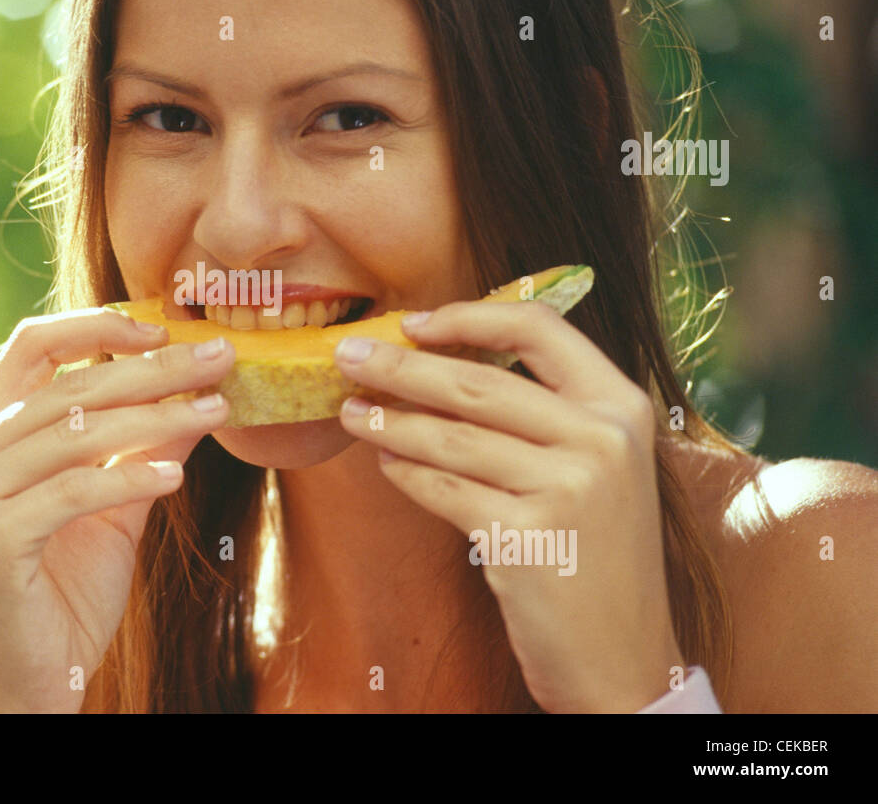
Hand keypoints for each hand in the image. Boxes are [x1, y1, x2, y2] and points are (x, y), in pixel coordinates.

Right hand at [0, 308, 233, 711]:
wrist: (34, 683)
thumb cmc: (68, 592)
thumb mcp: (116, 505)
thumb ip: (146, 445)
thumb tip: (200, 390)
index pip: (32, 346)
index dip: (98, 325)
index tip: (166, 327)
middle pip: (67, 386)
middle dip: (152, 368)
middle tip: (218, 356)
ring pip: (74, 432)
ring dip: (156, 417)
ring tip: (217, 410)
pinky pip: (71, 490)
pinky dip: (128, 477)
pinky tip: (175, 476)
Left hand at [334, 299, 684, 712]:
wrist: (625, 658)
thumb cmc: (597, 554)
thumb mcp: (598, 468)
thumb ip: (542, 413)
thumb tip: (437, 363)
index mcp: (622, 406)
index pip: (541, 328)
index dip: (470, 316)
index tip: (414, 322)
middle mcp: (603, 439)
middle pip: (479, 382)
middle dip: (401, 365)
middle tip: (348, 355)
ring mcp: (569, 489)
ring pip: (451, 436)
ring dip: (389, 421)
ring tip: (351, 412)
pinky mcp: (528, 539)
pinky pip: (444, 490)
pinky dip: (406, 474)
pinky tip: (385, 463)